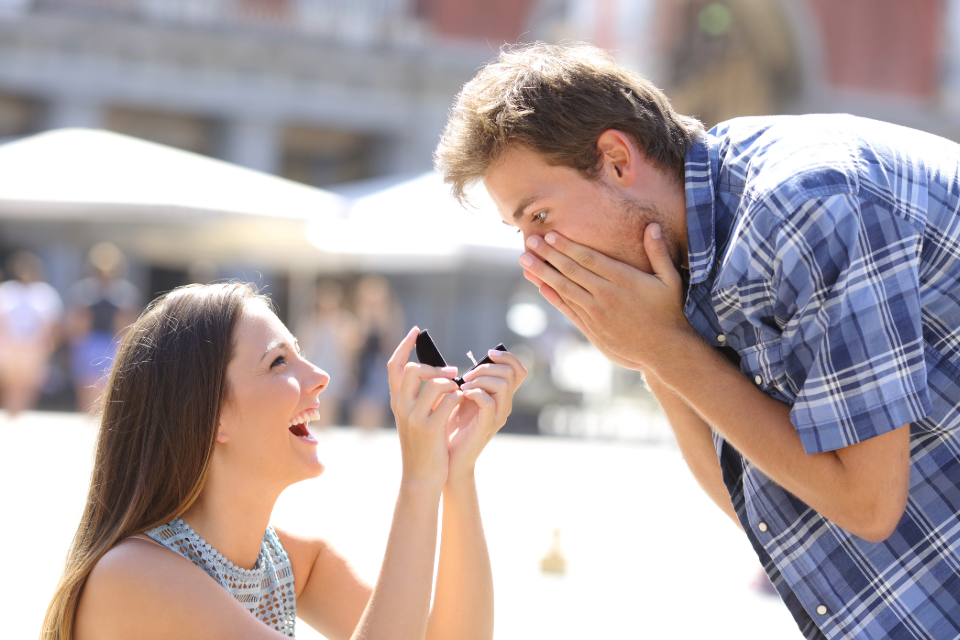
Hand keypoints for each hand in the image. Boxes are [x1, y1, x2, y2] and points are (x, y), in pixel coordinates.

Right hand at [387, 327, 463, 491]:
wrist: (421, 477)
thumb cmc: (424, 446)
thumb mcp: (415, 419)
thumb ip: (420, 398)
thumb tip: (438, 373)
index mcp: (397, 402)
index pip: (394, 366)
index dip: (404, 345)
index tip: (416, 331)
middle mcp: (401, 407)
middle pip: (412, 370)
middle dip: (434, 367)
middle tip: (452, 373)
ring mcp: (414, 418)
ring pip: (435, 384)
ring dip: (452, 384)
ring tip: (460, 392)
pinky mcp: (430, 429)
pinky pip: (449, 400)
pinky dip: (459, 397)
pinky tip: (463, 403)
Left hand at [443, 350, 526, 483]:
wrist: (448, 455)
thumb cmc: (452, 425)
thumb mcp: (463, 397)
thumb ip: (472, 382)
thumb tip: (470, 363)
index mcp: (501, 396)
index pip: (519, 371)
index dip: (507, 357)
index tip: (488, 354)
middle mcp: (505, 405)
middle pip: (510, 373)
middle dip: (486, 368)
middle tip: (466, 376)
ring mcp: (498, 416)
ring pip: (502, 384)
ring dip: (480, 379)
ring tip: (462, 386)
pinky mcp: (487, 425)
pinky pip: (489, 402)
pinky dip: (475, 393)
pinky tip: (462, 395)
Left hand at [519, 224, 692, 367]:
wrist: (664, 350)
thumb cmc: (669, 311)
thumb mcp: (670, 279)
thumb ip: (658, 253)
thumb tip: (653, 226)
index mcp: (623, 280)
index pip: (588, 258)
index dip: (567, 246)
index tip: (550, 234)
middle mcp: (606, 295)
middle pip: (571, 271)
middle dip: (547, 254)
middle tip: (529, 240)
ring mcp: (597, 313)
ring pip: (564, 289)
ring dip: (542, 274)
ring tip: (525, 260)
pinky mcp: (593, 328)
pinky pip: (568, 309)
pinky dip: (553, 297)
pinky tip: (540, 286)